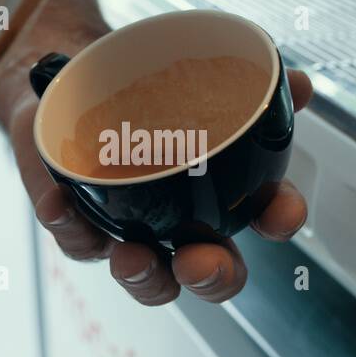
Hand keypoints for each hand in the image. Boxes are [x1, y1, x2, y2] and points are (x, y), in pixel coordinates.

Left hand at [0, 0, 312, 306]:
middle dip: (210, 277)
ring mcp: (129, 230)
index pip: (262, 219)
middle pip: (206, 272)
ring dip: (141, 275)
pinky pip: (74, 236)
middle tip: (198, 263)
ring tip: (131, 257)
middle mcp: (178, 223)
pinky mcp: (78, 224)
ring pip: (142, 274)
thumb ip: (249, 83)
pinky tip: (59, 205)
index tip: (280, 214)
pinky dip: (67, 223)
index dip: (278, 221)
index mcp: (218, 194)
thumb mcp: (194, 79)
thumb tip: (296, 82)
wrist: (69, 87)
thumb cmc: (140, 98)